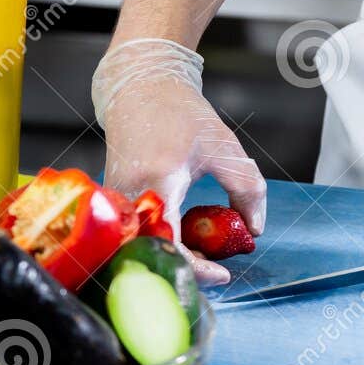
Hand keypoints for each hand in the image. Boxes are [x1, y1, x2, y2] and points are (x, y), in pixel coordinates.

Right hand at [93, 38, 266, 285]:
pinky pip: (132, 231)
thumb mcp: (225, 149)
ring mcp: (115, 195)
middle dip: (185, 267)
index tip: (223, 274)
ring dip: (170, 255)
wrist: (138, 90)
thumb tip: (253, 230)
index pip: (171, 240)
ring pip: (139, 244)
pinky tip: (180, 234)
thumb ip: (247, 190)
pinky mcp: (110, 197)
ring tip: (200, 249)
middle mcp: (130, 190)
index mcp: (160, 178)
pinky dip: (157, 241)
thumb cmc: (181, 115)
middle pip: (152, 250)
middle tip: (215, 267)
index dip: (196, 266)